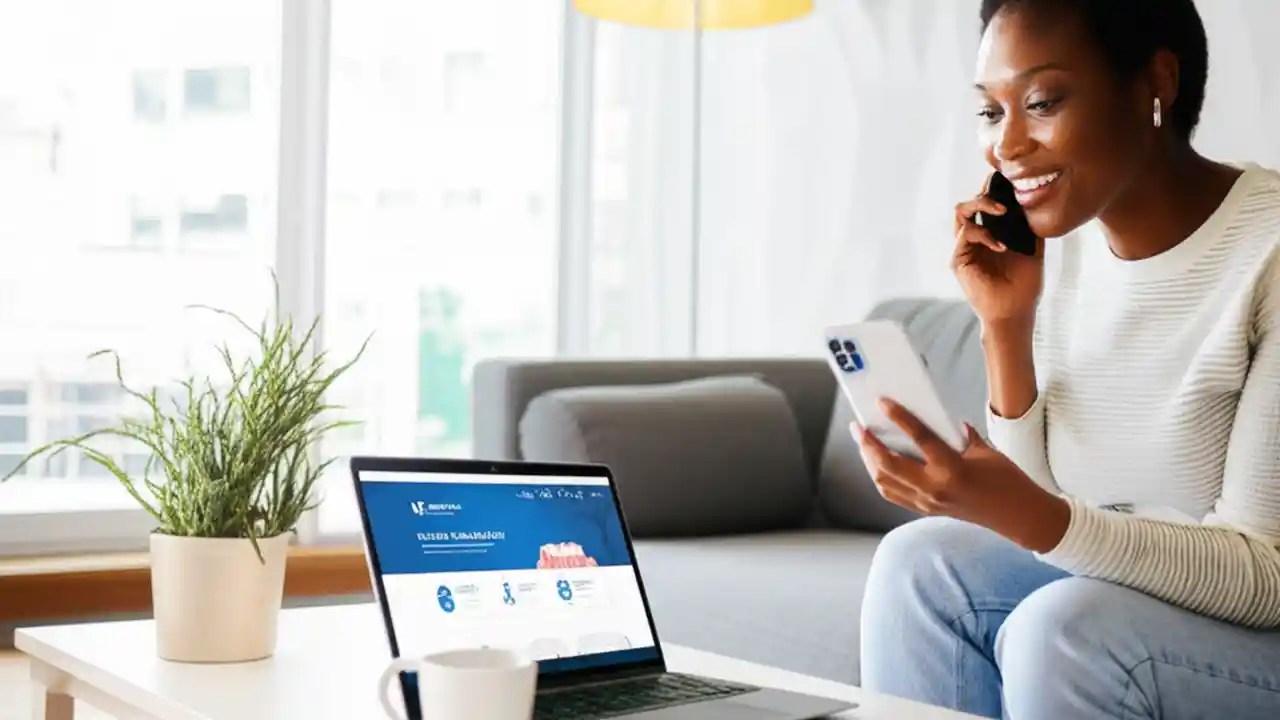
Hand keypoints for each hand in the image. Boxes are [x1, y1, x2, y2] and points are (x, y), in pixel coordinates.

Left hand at [852, 397, 1068, 552]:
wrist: (1018, 516)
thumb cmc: (1007, 481)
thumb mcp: (985, 450)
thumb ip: (960, 434)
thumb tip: (942, 420)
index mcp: (952, 469)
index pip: (919, 438)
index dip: (898, 417)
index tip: (881, 402)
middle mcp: (934, 488)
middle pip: (888, 465)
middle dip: (867, 444)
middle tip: (857, 426)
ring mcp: (928, 502)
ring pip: (885, 482)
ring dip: (869, 462)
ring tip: (863, 442)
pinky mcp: (926, 510)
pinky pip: (893, 494)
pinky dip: (881, 477)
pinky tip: (877, 463)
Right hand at [951, 195, 1044, 326]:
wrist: (1015, 311)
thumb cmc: (1023, 284)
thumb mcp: (1033, 248)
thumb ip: (1031, 227)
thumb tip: (1036, 202)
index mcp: (989, 232)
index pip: (984, 203)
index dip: (992, 188)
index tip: (1007, 178)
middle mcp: (973, 237)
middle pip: (969, 202)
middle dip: (986, 193)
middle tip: (1005, 199)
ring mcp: (964, 248)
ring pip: (960, 212)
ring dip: (980, 205)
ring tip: (1002, 211)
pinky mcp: (959, 261)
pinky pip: (964, 236)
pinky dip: (983, 235)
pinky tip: (1001, 246)